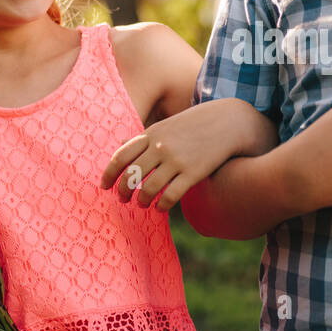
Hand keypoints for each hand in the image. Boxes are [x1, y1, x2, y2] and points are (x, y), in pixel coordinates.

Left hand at [101, 99, 271, 210]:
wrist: (227, 122)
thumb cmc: (193, 126)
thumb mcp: (166, 126)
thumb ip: (144, 138)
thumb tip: (120, 147)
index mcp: (151, 134)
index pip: (121, 157)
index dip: (109, 174)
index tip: (105, 186)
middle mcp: (161, 148)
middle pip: (131, 176)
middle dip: (123, 191)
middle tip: (122, 199)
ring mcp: (177, 160)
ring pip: (149, 189)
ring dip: (142, 201)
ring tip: (143, 204)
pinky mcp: (193, 173)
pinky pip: (171, 196)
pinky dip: (162, 206)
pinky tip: (161, 208)